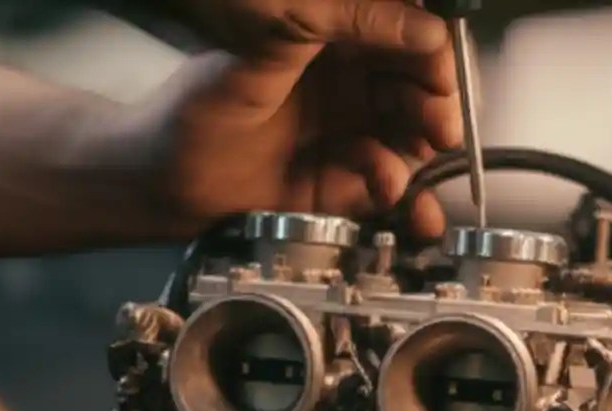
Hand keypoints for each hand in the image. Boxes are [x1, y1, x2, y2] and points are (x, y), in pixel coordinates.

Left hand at [139, 1, 460, 238]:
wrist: (169, 178)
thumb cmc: (202, 102)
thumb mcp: (275, 40)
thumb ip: (347, 22)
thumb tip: (424, 28)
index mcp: (337, 41)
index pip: (408, 39)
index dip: (433, 53)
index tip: (442, 69)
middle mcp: (352, 86)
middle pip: (423, 91)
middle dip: (436, 107)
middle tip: (438, 123)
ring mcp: (354, 134)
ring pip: (416, 139)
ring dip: (421, 150)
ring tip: (406, 156)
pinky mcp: (349, 184)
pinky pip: (396, 185)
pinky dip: (401, 188)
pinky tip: (386, 185)